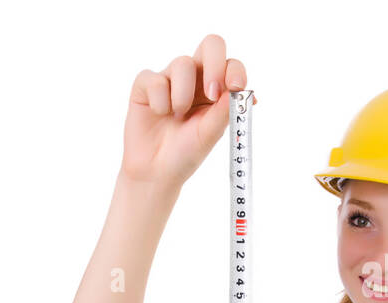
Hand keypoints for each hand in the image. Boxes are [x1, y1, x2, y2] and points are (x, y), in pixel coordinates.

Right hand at [121, 34, 250, 188]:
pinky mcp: (145, 86)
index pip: (230, 63)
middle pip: (211, 44)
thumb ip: (224, 111)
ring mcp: (169, 79)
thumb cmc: (185, 153)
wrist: (155, 172)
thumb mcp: (210, 134)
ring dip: (183, 94)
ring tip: (177, 116)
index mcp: (216, 87)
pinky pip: (154, 79)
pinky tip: (159, 114)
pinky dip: (159, 99)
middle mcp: (195, 78)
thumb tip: (243, 91)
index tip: (235, 87)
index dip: (235, 70)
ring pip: (181, 64)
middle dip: (214, 64)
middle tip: (212, 92)